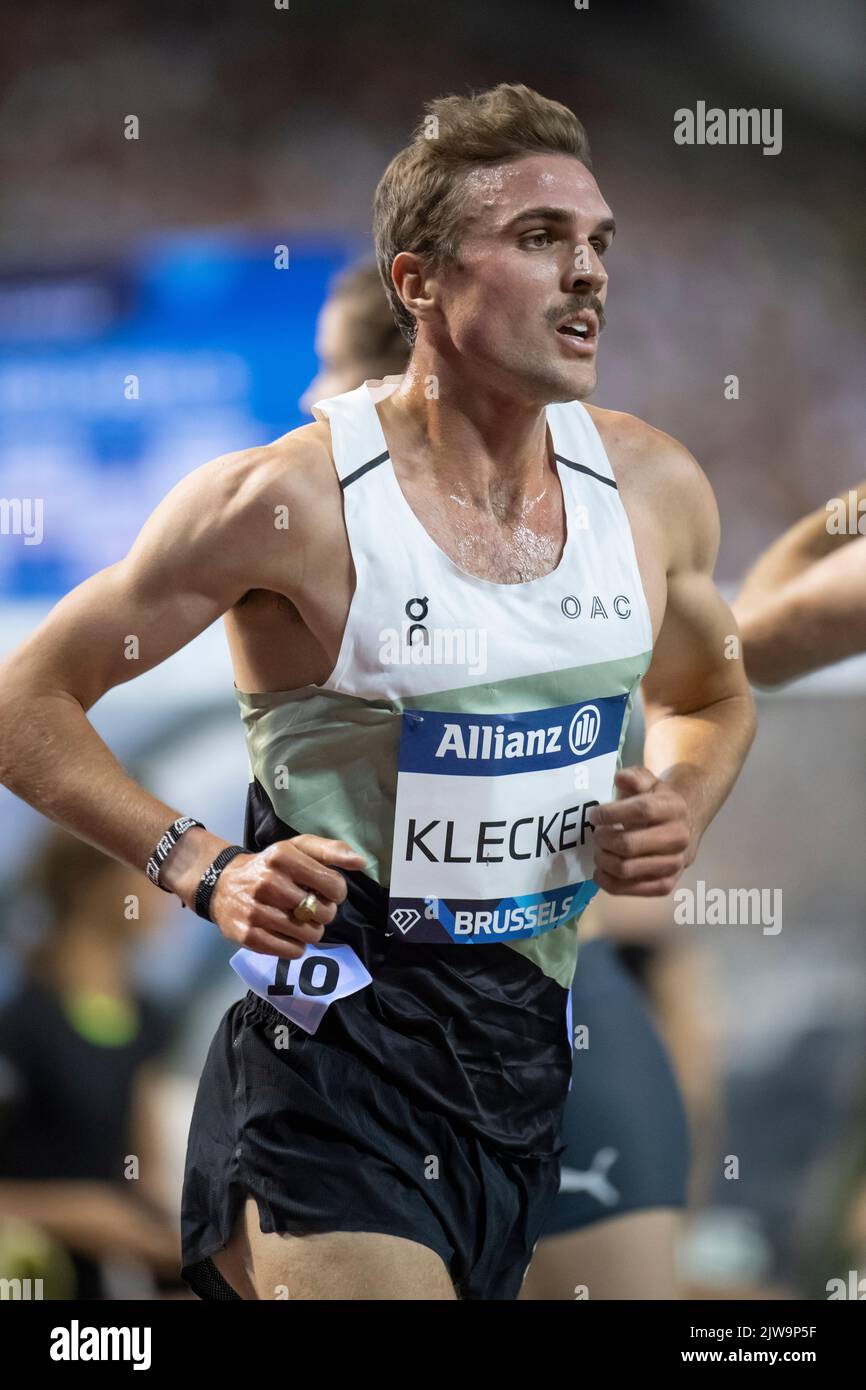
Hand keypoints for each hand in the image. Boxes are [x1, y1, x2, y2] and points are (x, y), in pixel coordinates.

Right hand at [208, 835, 366, 955]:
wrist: (222, 884)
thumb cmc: (269, 866)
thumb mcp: (296, 848)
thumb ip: (330, 850)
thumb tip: (360, 862)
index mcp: (283, 857)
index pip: (334, 885)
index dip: (336, 892)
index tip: (325, 891)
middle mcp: (269, 883)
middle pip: (324, 913)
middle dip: (323, 912)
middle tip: (309, 906)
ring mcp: (256, 911)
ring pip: (310, 935)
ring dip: (310, 930)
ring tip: (297, 919)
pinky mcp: (248, 936)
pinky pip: (292, 951)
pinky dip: (295, 946)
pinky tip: (285, 932)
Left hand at [588, 766, 693, 896]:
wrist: (685, 825)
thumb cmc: (657, 802)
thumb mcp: (648, 782)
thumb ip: (634, 777)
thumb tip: (620, 778)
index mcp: (674, 808)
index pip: (641, 811)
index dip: (612, 814)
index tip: (594, 815)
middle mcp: (679, 837)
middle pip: (629, 845)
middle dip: (603, 840)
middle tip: (596, 835)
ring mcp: (675, 864)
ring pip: (627, 869)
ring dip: (603, 861)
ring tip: (599, 851)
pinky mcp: (666, 884)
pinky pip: (632, 890)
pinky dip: (609, 883)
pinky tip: (600, 871)